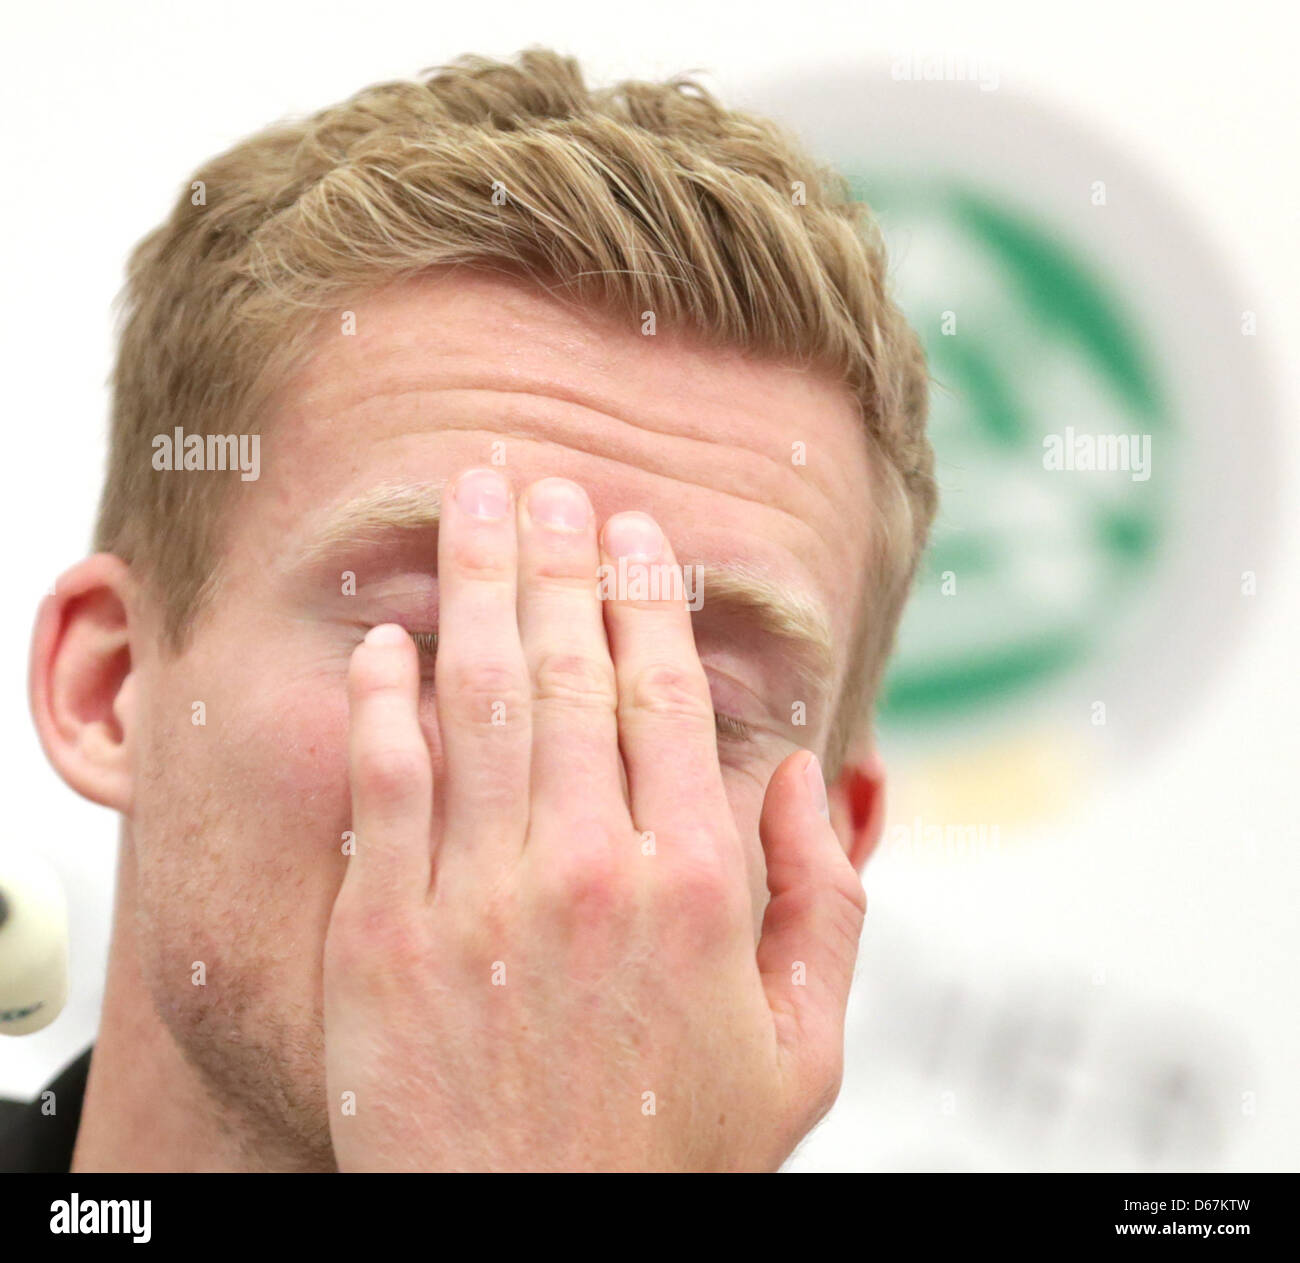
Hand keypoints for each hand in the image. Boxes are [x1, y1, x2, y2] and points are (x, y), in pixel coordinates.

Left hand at [322, 470, 865, 1170]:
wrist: (535, 1250)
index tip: (631, 532)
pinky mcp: (390, 938)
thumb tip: (814, 780)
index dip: (646, 599)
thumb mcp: (803, 1050)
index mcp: (698, 884)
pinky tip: (391, 639)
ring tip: (471, 501)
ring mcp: (484, 898)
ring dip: (479, 586)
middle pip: (574, 670)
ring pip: (483, 699)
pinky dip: (386, 702)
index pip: (668, 696)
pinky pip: (387, 787)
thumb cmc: (675, 1157)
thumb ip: (828, 906)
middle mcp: (593, 869)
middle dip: (557, 559)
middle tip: (544, 481)